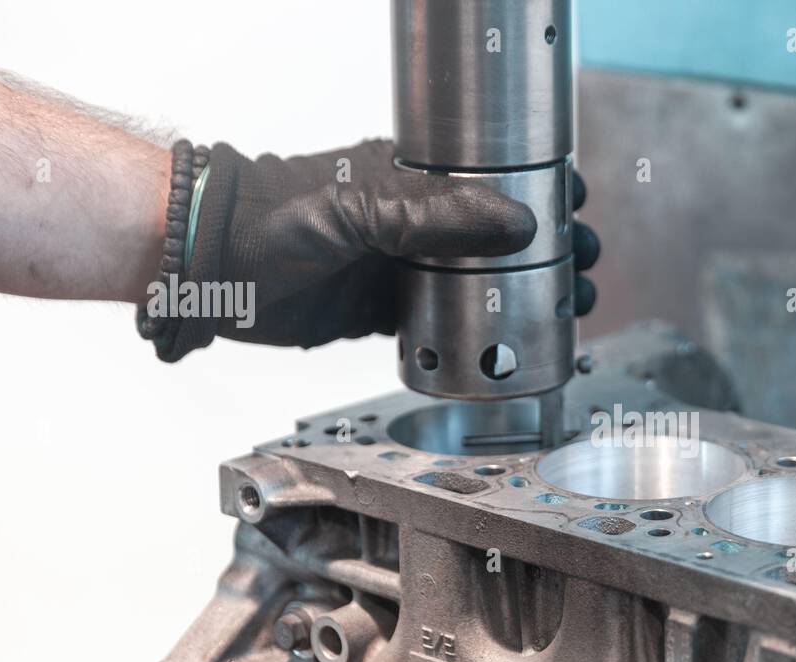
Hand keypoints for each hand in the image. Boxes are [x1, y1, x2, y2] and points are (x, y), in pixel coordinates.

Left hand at [140, 138, 597, 361]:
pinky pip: (444, 322)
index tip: (577, 210)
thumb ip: (437, 219)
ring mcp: (402, 266)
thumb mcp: (361, 211)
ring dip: (524, 298)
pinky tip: (511, 347)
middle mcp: (415, 222)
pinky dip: (480, 336)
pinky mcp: (385, 309)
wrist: (214, 270)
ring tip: (564, 311)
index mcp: (413, 180)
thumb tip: (519, 224)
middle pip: (500, 236)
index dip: (542, 193)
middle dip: (549, 253)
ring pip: (481, 282)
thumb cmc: (270, 220)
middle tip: (581, 273)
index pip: (495, 180)